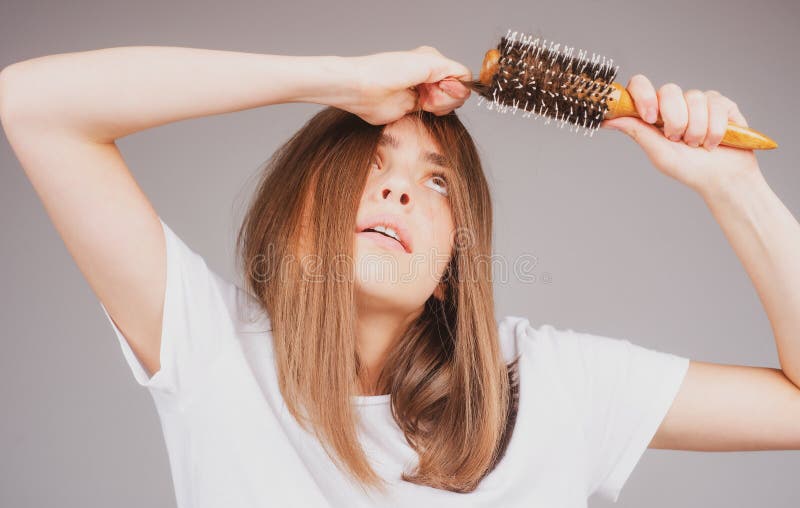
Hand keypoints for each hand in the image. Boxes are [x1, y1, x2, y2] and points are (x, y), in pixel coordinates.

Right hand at [340, 46, 471, 124]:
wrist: (356, 87)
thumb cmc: (370, 100)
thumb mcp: (404, 107)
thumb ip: (424, 104)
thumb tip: (438, 106)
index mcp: (417, 77)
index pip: (445, 92)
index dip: (445, 104)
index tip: (431, 110)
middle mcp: (425, 65)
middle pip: (454, 87)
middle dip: (447, 103)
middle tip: (426, 106)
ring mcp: (430, 61)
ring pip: (459, 83)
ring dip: (446, 99)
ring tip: (424, 101)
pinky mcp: (434, 61)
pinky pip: (462, 76)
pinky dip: (454, 91)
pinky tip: (434, 95)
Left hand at [600, 74, 759, 193]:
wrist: (722, 178)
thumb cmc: (688, 168)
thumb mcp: (658, 152)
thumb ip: (636, 130)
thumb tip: (608, 120)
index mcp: (654, 112)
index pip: (640, 85)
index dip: (644, 96)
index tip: (650, 117)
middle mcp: (676, 103)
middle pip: (669, 90)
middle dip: (675, 120)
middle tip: (678, 139)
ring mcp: (700, 101)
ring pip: (695, 98)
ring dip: (696, 129)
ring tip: (697, 145)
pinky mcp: (722, 104)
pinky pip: (717, 105)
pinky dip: (715, 129)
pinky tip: (714, 142)